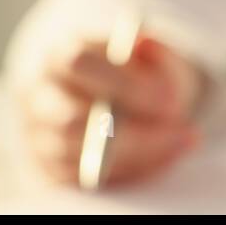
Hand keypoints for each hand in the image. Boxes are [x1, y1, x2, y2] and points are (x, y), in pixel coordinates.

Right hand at [17, 35, 203, 185]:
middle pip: (71, 121)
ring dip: (142, 152)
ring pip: (83, 156)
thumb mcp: (156, 57)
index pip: (76, 64)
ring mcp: (42, 137)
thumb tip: (145, 44)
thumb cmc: (142, 74)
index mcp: (60, 58)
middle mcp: (40, 98)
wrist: (131, 102)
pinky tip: (168, 154)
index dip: (123, 83)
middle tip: (185, 132)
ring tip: (185, 140)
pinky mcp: (55, 170)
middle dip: (134, 131)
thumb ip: (155, 52)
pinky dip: (135, 169)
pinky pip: (92, 179)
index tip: (170, 99)